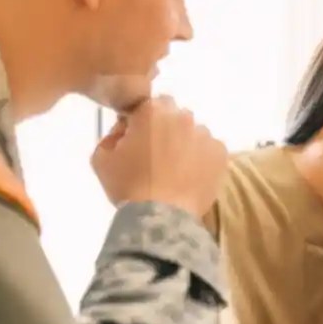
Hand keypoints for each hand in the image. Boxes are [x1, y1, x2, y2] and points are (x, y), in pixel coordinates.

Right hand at [91, 95, 228, 217]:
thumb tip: (126, 129)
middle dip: (164, 129)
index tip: (136, 140)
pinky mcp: (221, 154)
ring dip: (184, 143)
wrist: (161, 218)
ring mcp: (204, 134)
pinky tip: (190, 177)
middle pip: (172, 115)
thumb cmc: (128, 187)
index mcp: (151, 110)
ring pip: (193, 132)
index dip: (140, 121)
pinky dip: (202, 159)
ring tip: (176, 170)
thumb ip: (112, 134)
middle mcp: (182, 116)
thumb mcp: (101, 158)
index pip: (146, 104)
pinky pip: (209, 150)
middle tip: (156, 156)